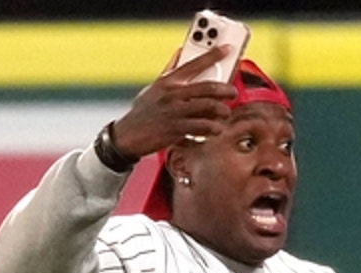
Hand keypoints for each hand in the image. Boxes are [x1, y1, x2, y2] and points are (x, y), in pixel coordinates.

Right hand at [111, 46, 236, 157]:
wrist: (127, 136)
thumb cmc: (142, 113)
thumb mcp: (153, 89)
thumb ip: (169, 72)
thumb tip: (180, 52)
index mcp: (168, 81)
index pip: (194, 63)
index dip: (213, 54)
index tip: (228, 49)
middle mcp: (172, 93)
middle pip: (208, 86)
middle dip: (226, 89)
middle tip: (232, 93)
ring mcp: (174, 111)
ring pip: (209, 106)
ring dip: (223, 111)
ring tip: (224, 114)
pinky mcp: (176, 129)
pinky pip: (202, 126)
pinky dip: (213, 128)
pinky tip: (216, 129)